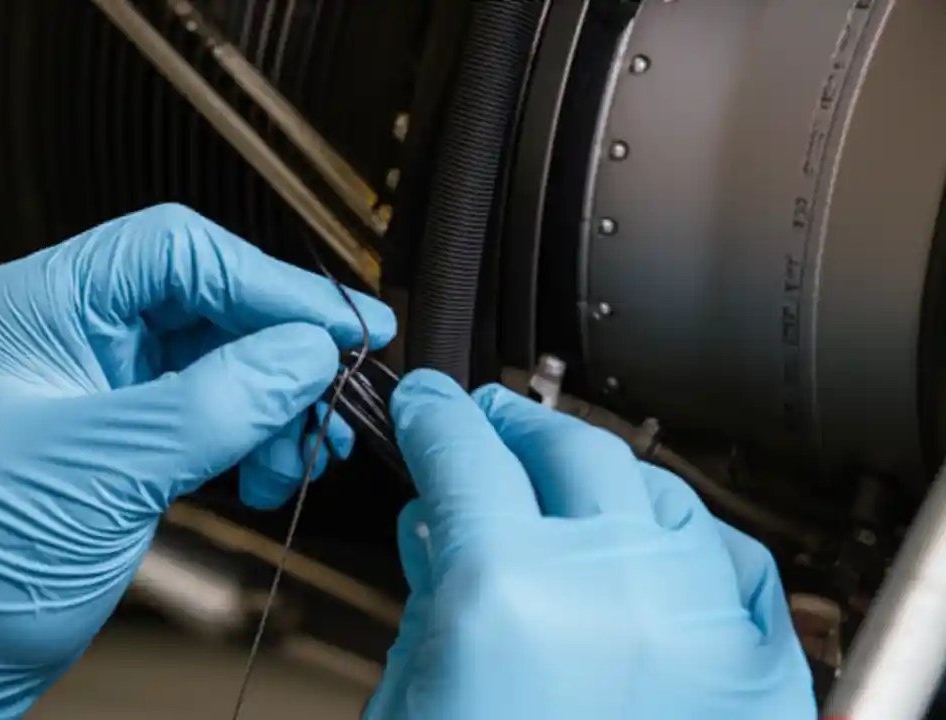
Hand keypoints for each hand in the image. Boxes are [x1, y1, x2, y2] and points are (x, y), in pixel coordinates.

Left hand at [0, 204, 395, 719]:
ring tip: (307, 450)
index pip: (174, 252)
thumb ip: (219, 402)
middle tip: (339, 389)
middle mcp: (68, 326)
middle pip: (205, 299)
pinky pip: (211, 403)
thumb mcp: (110, 470)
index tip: (338, 325)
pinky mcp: (124, 424)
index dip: (269, 282)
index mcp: (37, 306)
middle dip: (278, 350)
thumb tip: (308, 352)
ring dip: (275, 399)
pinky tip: (269, 470)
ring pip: (219, 353)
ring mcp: (97, 376)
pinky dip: (252, 432)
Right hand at [365, 371, 814, 719]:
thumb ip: (430, 605)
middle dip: (517, 427)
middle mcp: (617, 591)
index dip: (436, 417)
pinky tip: (660, 544)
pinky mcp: (762, 682)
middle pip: (568, 448)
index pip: (464, 454)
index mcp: (509, 595)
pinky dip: (692, 542)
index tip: (430, 407)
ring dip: (603, 476)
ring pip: (659, 493)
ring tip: (567, 483)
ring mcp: (702, 629)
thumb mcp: (414, 705)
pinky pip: (739, 567)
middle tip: (489, 427)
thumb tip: (437, 537)